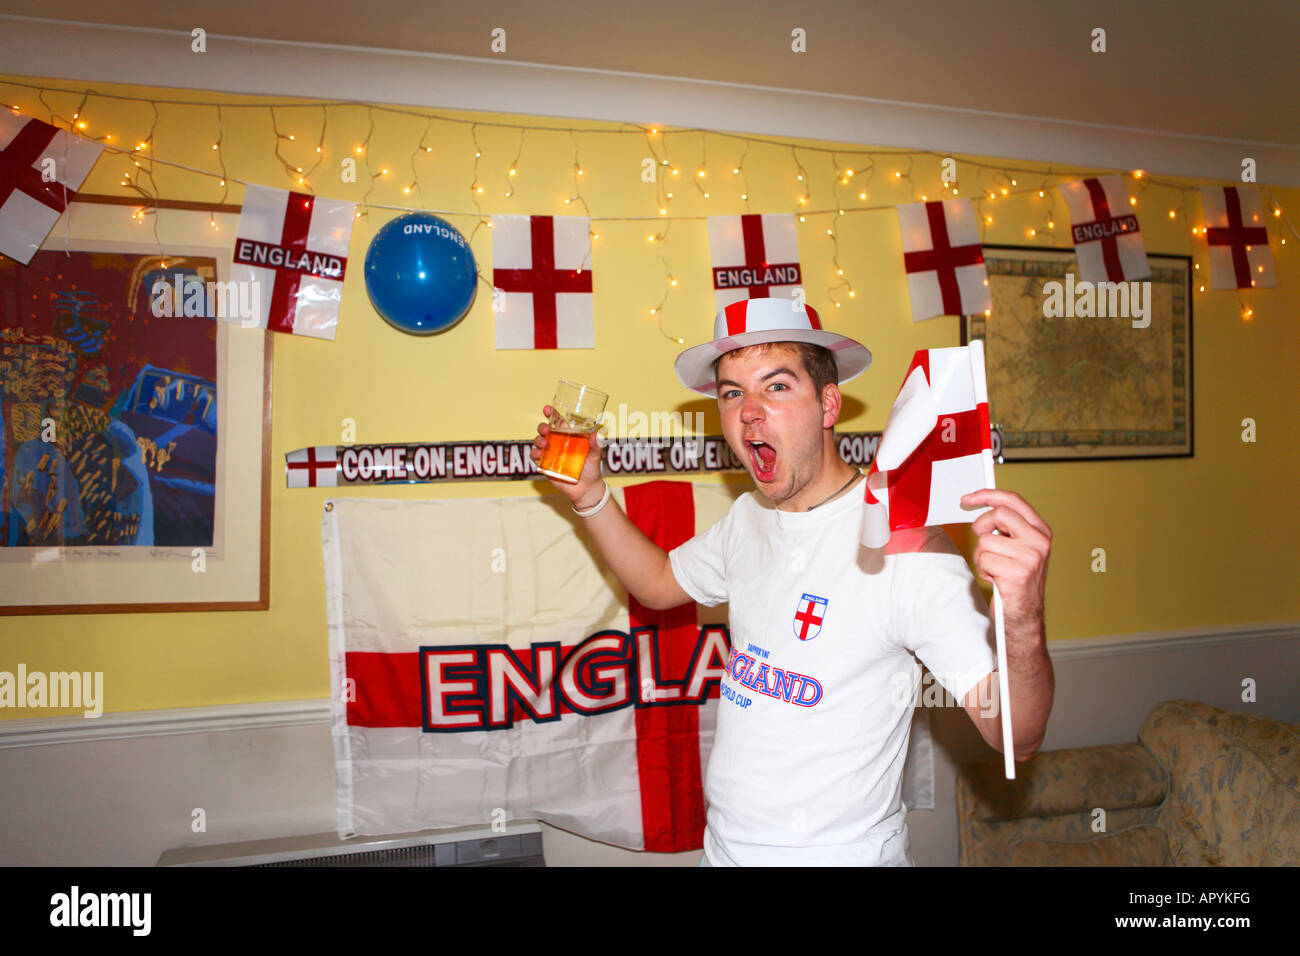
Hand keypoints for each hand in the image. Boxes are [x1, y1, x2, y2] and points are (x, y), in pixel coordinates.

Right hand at [531, 404, 605, 505]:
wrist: (586, 489)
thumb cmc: (591, 470)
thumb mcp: (595, 456)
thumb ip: (595, 446)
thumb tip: (594, 436)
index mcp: (568, 437)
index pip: (558, 422)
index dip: (551, 414)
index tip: (547, 409)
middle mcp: (557, 443)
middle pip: (545, 430)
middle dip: (543, 427)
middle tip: (547, 430)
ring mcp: (550, 454)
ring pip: (538, 441)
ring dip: (538, 440)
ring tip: (545, 443)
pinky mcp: (545, 465)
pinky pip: (535, 457)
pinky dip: (535, 454)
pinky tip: (540, 454)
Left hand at [961, 489, 1051, 641]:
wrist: (1023, 615)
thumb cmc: (1016, 580)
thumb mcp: (1018, 548)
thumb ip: (1008, 527)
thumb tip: (983, 504)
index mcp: (1041, 531)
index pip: (1013, 501)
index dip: (987, 495)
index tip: (968, 498)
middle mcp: (1039, 542)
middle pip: (998, 514)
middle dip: (981, 527)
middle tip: (984, 543)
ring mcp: (1030, 557)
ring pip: (986, 541)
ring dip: (982, 556)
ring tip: (995, 569)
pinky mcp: (1018, 573)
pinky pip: (984, 560)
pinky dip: (983, 570)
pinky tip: (996, 579)